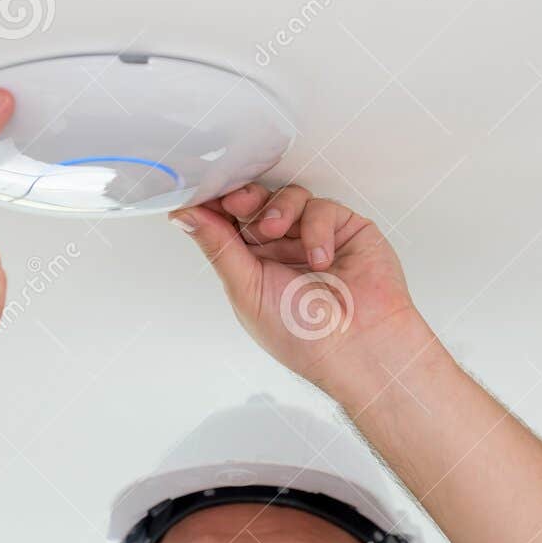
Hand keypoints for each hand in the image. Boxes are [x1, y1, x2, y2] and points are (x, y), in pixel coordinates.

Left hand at [169, 183, 438, 399]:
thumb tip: (183, 216)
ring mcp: (313, 237)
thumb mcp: (247, 290)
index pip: (228, 224)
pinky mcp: (345, 229)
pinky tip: (320, 260)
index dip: (216, 206)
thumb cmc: (304, 336)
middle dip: (244, 199)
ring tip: (275, 233)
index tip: (202, 193)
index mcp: (252, 265)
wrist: (359, 348)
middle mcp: (281, 249)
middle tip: (237, 204)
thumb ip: (218, 247)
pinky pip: (322, 209)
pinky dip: (316, 230)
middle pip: (256, 202)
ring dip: (277, 210)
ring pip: (288, 197)